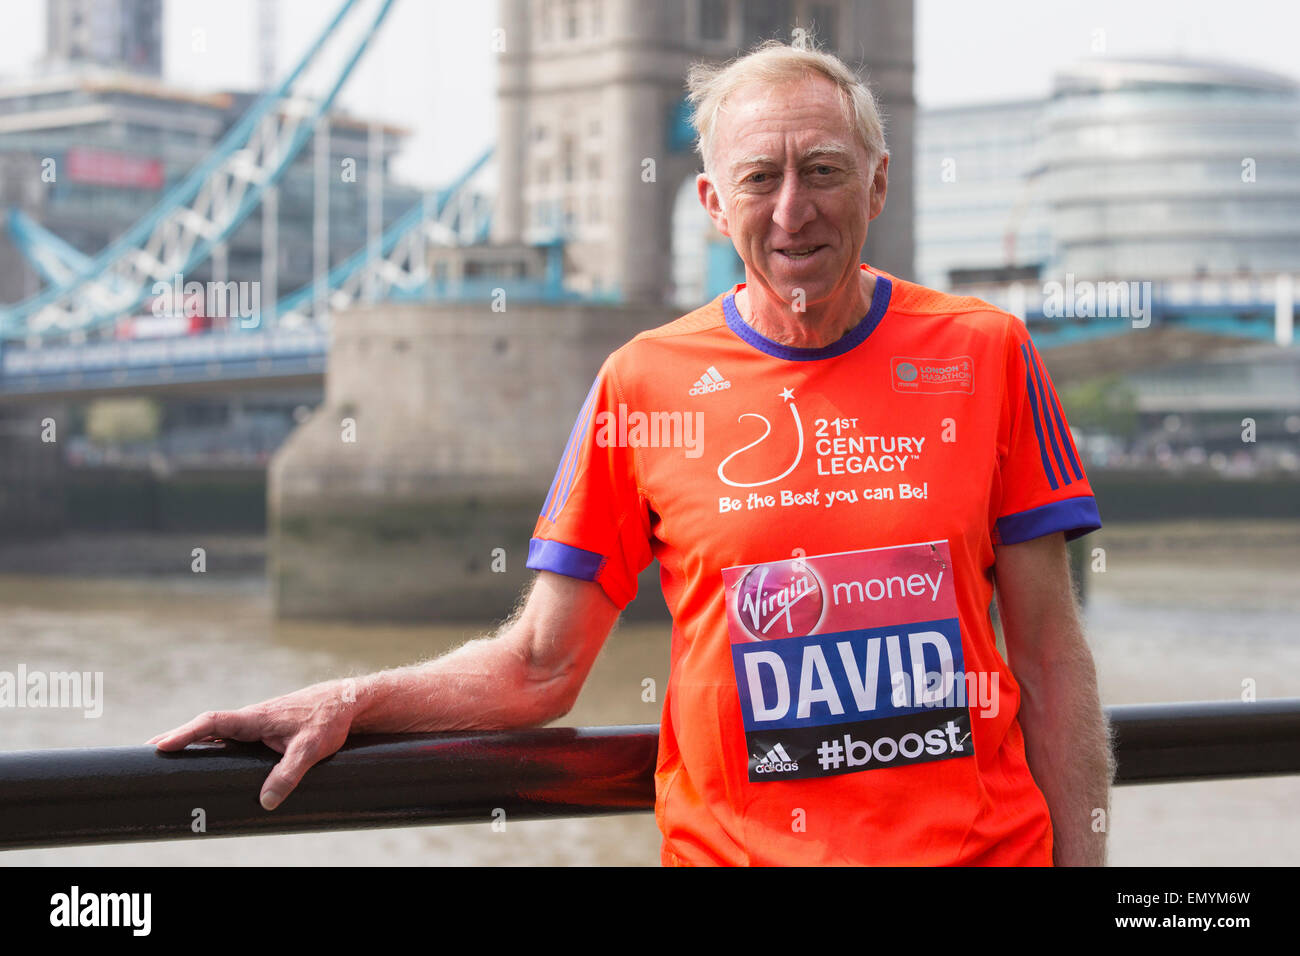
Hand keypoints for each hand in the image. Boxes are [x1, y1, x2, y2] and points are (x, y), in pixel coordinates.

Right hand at [148, 679, 357, 810]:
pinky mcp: (266, 730)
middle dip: (179, 738)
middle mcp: (251, 719)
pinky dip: (214, 744)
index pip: (213, 723)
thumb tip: (265, 802)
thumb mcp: (310, 750)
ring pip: (218, 732)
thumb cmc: (328, 720)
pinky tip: (207, 755)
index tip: (160, 745)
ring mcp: (257, 724)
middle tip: (150, 751)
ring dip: (194, 741)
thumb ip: (288, 774)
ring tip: (168, 755)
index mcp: (255, 718)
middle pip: (207, 727)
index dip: (186, 734)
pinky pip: (232, 737)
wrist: (346, 703)